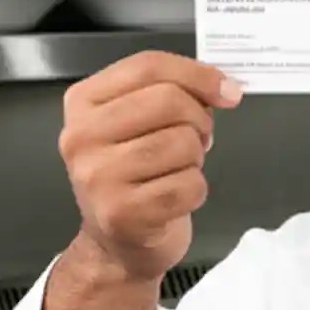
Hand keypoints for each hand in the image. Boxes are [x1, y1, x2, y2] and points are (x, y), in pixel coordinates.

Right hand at [57, 50, 242, 281]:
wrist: (116, 243)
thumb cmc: (135, 175)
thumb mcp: (140, 123)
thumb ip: (173, 93)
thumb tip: (225, 87)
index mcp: (83, 102)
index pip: (148, 66)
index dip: (198, 73)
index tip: (228, 90)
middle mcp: (81, 136)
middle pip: (169, 100)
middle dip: (198, 120)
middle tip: (195, 140)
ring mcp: (98, 177)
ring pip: (183, 143)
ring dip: (194, 159)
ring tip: (175, 170)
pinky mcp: (122, 214)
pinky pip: (189, 184)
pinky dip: (195, 190)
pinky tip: (174, 197)